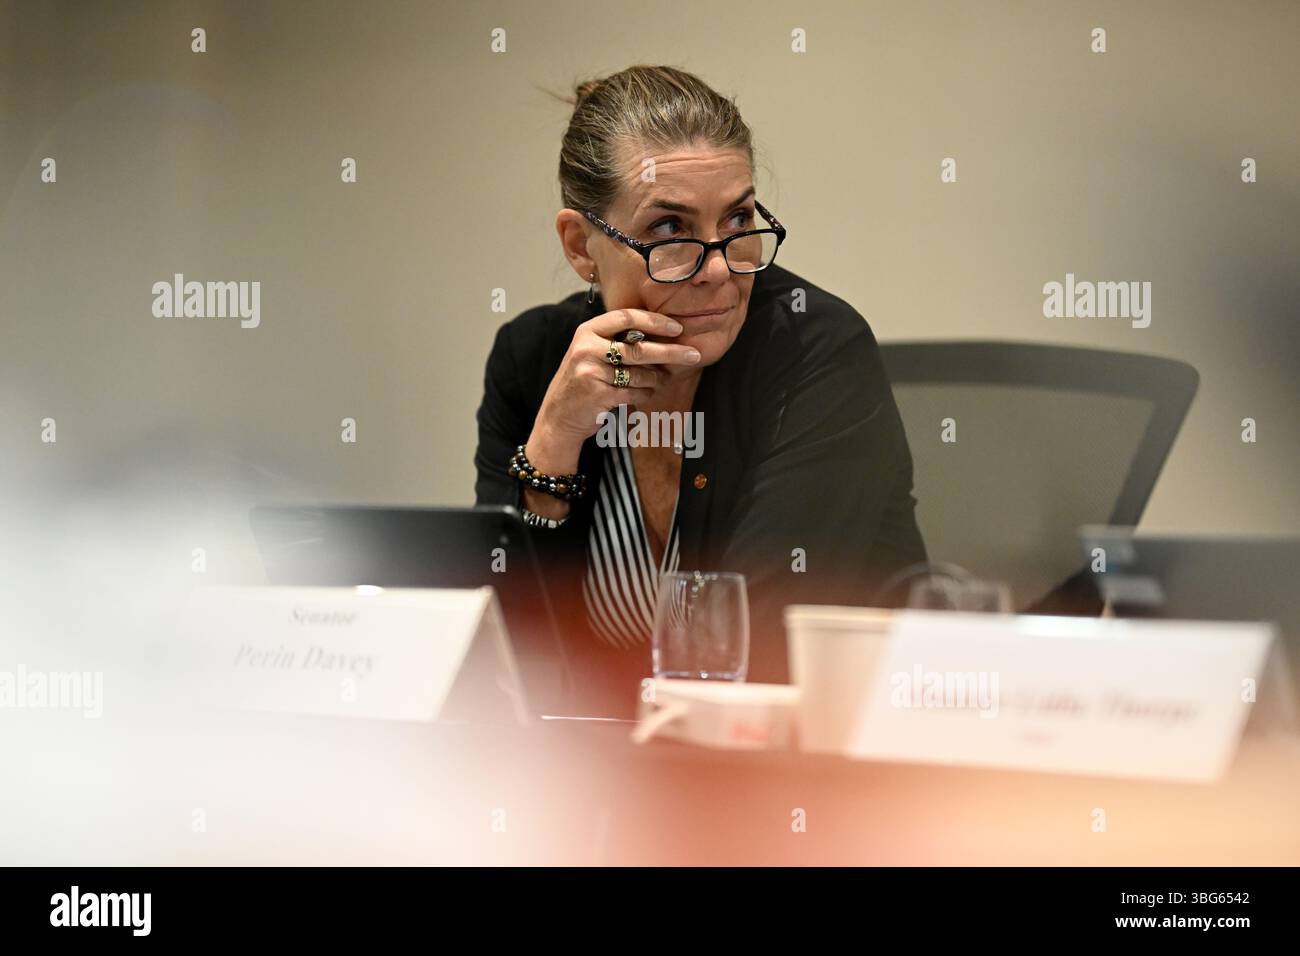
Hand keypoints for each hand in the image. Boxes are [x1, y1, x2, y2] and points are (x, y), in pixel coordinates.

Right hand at [528, 308, 702, 467]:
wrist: (558, 416)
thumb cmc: (582, 381)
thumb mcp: (590, 352)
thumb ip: (616, 340)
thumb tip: (662, 333)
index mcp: (587, 331)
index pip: (626, 317)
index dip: (655, 321)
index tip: (677, 327)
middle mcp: (587, 348)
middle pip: (639, 348)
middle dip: (671, 352)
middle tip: (694, 354)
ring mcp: (591, 372)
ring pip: (640, 374)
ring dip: (656, 379)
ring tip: (659, 381)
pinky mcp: (598, 394)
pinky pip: (635, 392)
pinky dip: (645, 394)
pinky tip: (644, 394)